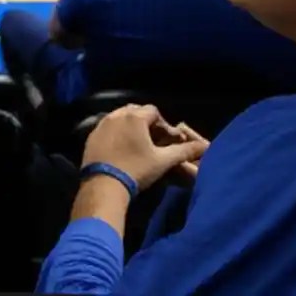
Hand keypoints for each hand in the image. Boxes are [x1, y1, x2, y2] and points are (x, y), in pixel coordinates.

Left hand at [82, 105, 209, 191]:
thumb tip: (204, 147)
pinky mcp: (91, 136)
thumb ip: (184, 151)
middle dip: (146, 122)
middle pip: (135, 111)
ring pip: (119, 118)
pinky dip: (116, 133)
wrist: (104, 184)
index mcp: (134, 117)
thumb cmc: (137, 169)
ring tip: (138, 144)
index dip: (163, 123)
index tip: (166, 139)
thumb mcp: (163, 161)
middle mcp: (116, 115)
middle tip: (153, 140)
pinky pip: (106, 128)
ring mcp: (100, 125)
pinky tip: (121, 148)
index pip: (153, 111)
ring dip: (130, 126)